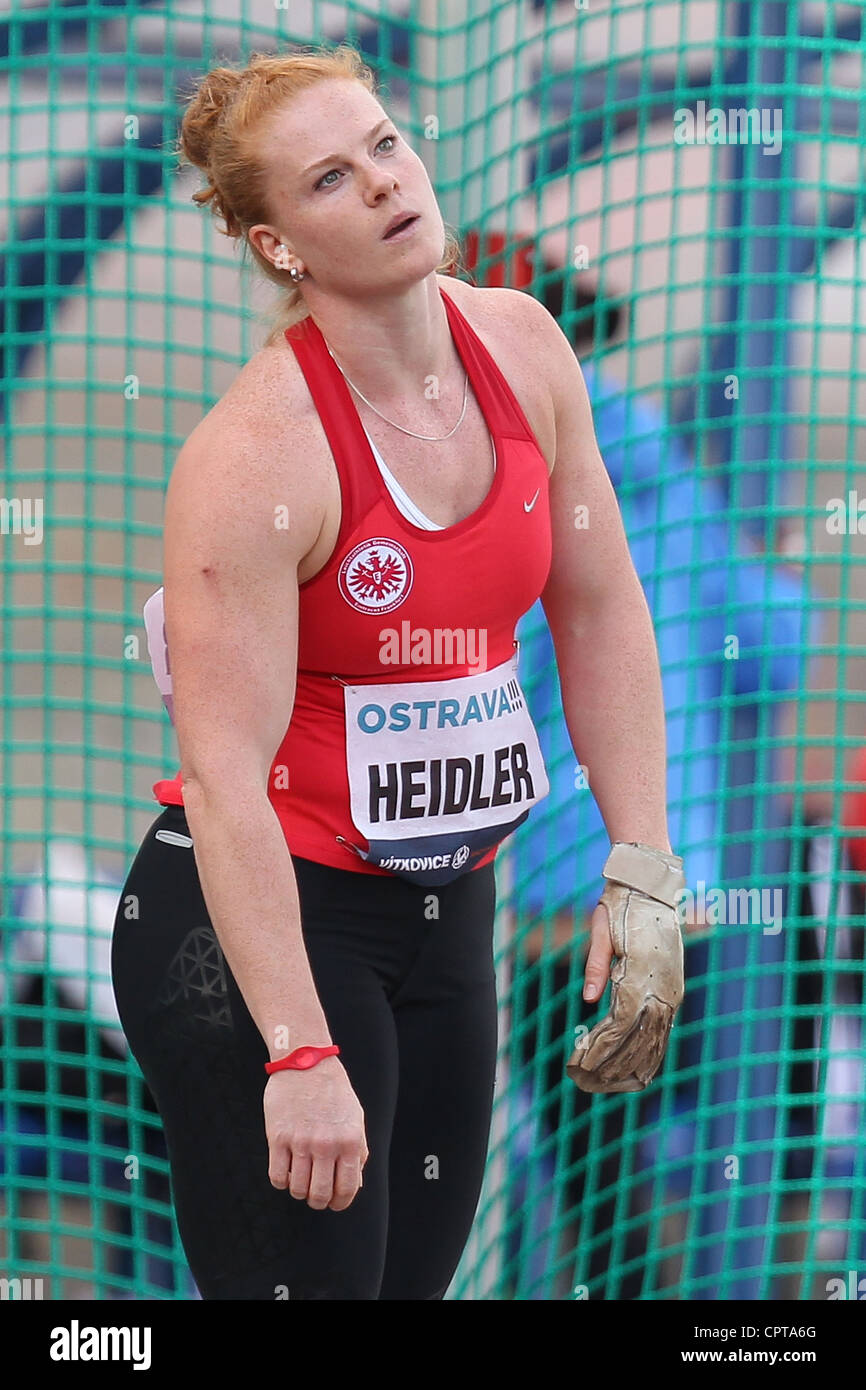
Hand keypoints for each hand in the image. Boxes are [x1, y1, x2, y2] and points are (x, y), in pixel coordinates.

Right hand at [264, 1056, 368, 1210]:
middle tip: (316, 1196)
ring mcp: (300, 1141)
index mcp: (349, 1141)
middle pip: (320, 1194)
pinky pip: (277, 1176)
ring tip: (301, 1180)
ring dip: (299, 1191)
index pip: (347, 1189)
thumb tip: (355, 1184)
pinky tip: (286, 1171)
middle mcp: (326, 1144)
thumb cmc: (333, 1091)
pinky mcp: (277, 1137)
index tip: (334, 1204)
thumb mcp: (355, 1118)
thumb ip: (358, 1151)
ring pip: (297, 1189)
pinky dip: (281, 1182)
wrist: (306, 1061)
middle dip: (319, 1201)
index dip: (340, 1203)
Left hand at [567, 843, 684, 1091]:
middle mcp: (661, 987)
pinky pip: (664, 1030)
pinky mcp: (674, 991)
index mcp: (641, 972)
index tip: (579, 1065)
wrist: (652, 886)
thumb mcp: (601, 930)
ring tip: (609, 1087)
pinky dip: (653, 1053)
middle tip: (586, 1085)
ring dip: (632, 1067)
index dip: (600, 1049)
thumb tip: (587, 1000)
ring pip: (654, 1040)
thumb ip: (595, 965)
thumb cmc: (620, 905)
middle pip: (638, 1040)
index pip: (619, 1023)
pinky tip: (642, 1072)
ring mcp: (671, 991)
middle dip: (612, 1067)